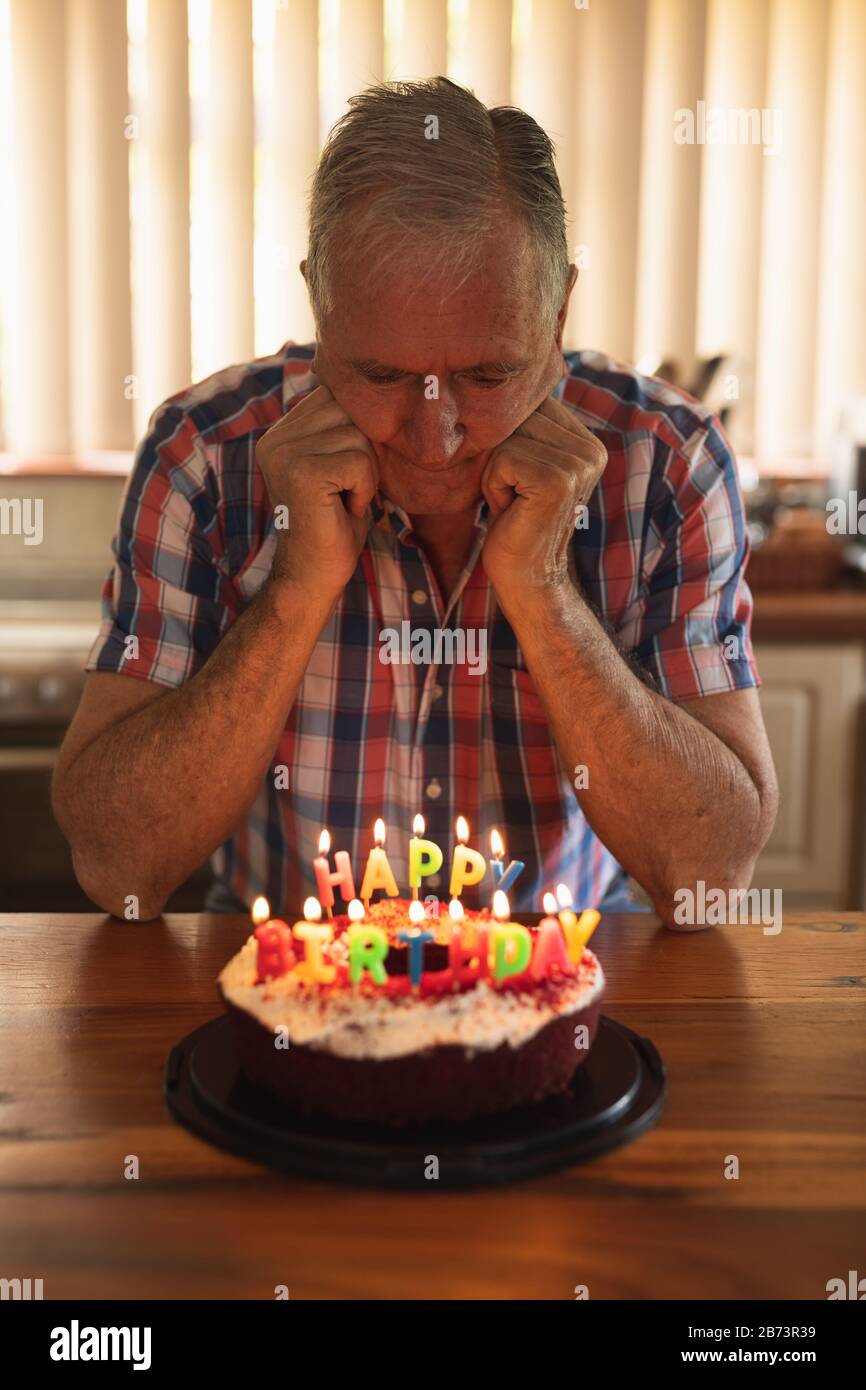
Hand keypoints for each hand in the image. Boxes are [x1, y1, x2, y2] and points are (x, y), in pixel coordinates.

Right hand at [255, 385, 378, 601]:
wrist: (313, 575)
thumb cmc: (334, 524)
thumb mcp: (339, 465)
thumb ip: (343, 428)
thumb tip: (376, 392)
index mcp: (281, 432)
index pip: (337, 398)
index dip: (358, 435)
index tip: (346, 475)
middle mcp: (276, 438)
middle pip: (350, 413)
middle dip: (364, 453)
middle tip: (347, 490)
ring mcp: (285, 454)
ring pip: (359, 437)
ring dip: (366, 475)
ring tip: (345, 501)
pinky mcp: (302, 473)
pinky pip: (360, 462)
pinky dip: (364, 490)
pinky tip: (345, 509)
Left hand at [480, 397, 606, 599]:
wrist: (526, 577)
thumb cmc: (513, 521)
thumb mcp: (522, 464)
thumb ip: (524, 427)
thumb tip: (494, 380)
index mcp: (586, 441)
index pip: (529, 406)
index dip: (508, 442)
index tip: (519, 481)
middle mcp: (590, 449)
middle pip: (516, 418)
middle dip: (500, 456)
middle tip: (514, 495)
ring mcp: (578, 464)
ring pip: (506, 438)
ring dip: (495, 473)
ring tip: (513, 502)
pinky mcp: (557, 481)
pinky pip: (502, 459)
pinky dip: (493, 486)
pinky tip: (510, 510)